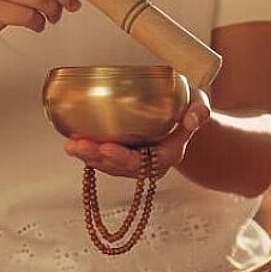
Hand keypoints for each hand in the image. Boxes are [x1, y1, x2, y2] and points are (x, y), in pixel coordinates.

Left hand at [64, 89, 210, 178]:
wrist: (185, 116)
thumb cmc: (190, 107)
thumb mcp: (199, 104)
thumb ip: (199, 112)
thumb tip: (192, 118)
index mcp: (168, 155)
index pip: (143, 162)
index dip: (122, 157)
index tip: (106, 147)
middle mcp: (150, 165)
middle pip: (120, 167)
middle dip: (97, 157)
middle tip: (77, 146)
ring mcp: (135, 162)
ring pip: (109, 165)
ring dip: (88, 157)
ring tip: (70, 146)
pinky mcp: (124, 156)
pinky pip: (105, 159)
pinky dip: (89, 153)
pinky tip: (73, 143)